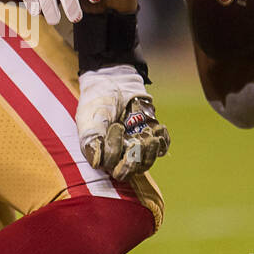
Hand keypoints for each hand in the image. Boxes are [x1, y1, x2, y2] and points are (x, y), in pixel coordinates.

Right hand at [76, 64, 169, 179]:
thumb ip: (92, 140)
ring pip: (146, 163)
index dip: (115, 152)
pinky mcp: (148, 138)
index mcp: (101, 153)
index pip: (111, 167)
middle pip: (130, 171)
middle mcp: (118, 154)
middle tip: (139, 141)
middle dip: (136, 159)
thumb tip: (98, 163)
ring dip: (151, 152)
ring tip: (150, 134)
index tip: (116, 126)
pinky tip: (159, 127)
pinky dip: (163, 141)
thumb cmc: (98, 100)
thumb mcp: (91, 118)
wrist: (114, 81)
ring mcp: (135, 147)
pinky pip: (161, 149)